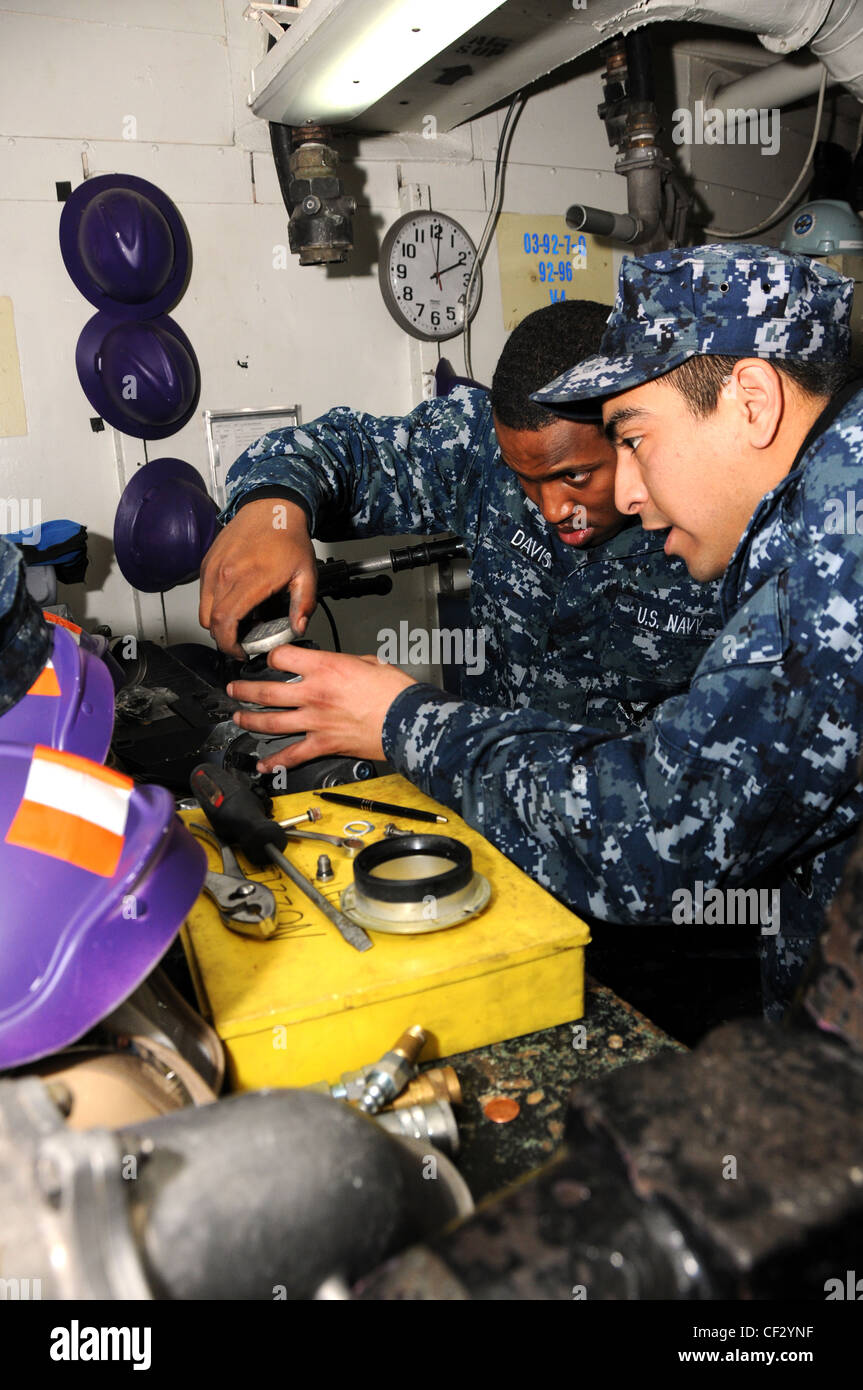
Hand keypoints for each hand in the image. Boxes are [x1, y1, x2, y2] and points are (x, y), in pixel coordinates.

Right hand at [199, 499, 316, 657]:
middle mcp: (225, 574)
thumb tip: (297, 627)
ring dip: (218, 623)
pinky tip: (234, 602)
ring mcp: (213, 568)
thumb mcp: (306, 574)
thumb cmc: (287, 537)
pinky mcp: (207, 563)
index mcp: (250, 579)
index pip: (226, 622)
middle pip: (211, 622)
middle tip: (241, 641)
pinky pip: (203, 595)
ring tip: (240, 621)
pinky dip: (214, 605)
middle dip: (224, 639)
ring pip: (204, 611)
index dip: (229, 644)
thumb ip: (303, 605)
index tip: (240, 651)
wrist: (271, 508)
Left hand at [227, 645, 416, 771]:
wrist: (408, 720)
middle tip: (235, 690)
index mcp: (325, 667)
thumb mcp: (371, 662)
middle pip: (266, 691)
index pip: (281, 657)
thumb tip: (342, 665)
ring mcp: (315, 721)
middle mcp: (313, 693)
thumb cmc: (395, 693)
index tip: (272, 660)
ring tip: (239, 718)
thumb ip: (348, 662)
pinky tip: (264, 765)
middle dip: (244, 690)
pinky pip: (293, 754)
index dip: (273, 657)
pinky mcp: (323, 744)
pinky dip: (275, 762)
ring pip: (271, 722)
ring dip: (250, 721)